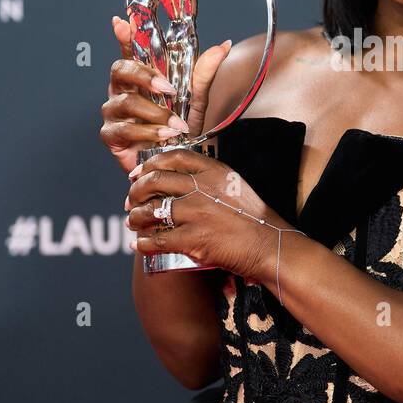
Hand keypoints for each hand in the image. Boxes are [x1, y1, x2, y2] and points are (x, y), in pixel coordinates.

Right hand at [100, 16, 231, 173]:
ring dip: (154, 113)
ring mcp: (113, 112)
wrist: (178, 162)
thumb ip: (205, 73)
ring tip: (176, 126)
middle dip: (144, 77)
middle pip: (121, 70)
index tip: (122, 22)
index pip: (129, 51)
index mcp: (139, 78)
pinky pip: (124, 129)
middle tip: (168, 89)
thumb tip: (224, 46)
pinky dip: (147, 133)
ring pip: (125, 102)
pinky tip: (164, 137)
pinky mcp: (111, 135)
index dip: (124, 37)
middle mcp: (122, 90)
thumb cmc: (181, 129)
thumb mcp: (197, 99)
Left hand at [125, 148, 290, 281]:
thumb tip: (181, 179)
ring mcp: (197, 213)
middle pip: (156, 180)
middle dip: (137, 190)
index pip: (173, 157)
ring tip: (134, 222)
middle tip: (132, 200)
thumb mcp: (235, 186)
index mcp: (214, 171)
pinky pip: (157, 239)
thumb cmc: (255, 218)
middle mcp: (203, 188)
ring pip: (152, 210)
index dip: (150, 164)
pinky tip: (141, 244)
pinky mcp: (193, 239)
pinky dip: (144, 243)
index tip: (139, 173)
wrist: (270, 246)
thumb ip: (210, 178)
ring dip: (137, 217)